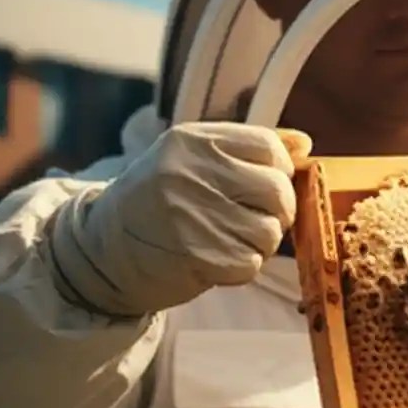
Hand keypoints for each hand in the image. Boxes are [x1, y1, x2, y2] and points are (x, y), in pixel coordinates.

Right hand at [47, 123, 311, 316]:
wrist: (102, 247)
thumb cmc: (159, 200)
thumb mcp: (194, 158)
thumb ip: (249, 149)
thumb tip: (305, 144)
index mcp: (194, 140)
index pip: (269, 147)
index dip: (279, 171)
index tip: (261, 186)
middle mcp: (192, 172)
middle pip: (278, 190)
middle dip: (277, 211)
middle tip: (253, 218)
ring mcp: (192, 213)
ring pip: (270, 232)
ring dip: (259, 243)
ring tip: (229, 238)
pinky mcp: (196, 255)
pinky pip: (250, 264)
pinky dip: (242, 267)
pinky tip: (216, 258)